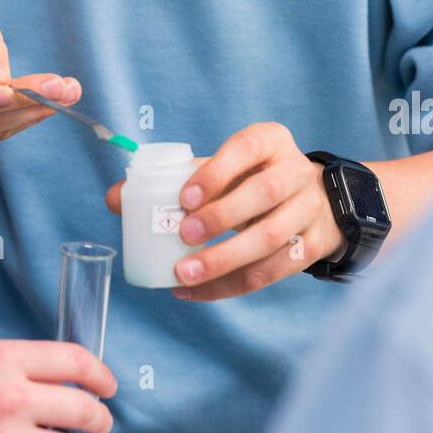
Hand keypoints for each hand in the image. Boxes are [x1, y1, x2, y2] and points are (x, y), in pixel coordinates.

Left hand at [106, 122, 345, 299]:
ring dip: (224, 260)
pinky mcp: (313, 245)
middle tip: (184, 235)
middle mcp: (295, 172)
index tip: (185, 197)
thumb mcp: (226, 166)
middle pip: (265, 193)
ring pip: (270, 238)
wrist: (317, 199)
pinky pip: (273, 271)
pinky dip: (232, 285)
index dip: (216, 171)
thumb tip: (116, 197)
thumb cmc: (255, 178)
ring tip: (184, 274)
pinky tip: (198, 291)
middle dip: (221, 216)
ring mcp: (309, 210)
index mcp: (271, 141)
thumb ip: (177, 177)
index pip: (247, 148)